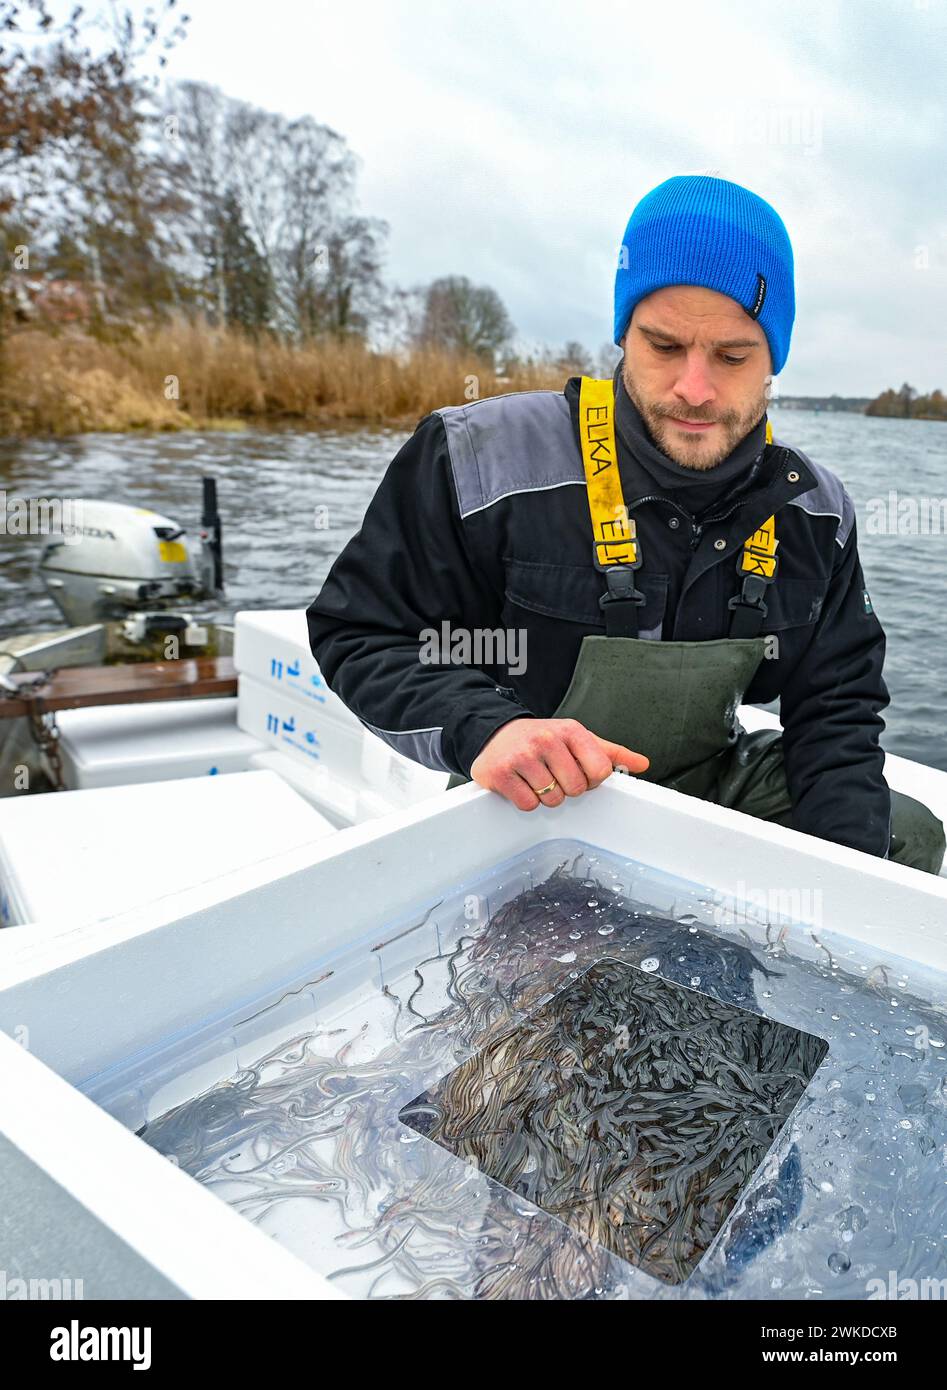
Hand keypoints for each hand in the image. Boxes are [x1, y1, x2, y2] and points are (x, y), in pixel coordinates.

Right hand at [469, 717, 649, 811]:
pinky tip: (521, 783)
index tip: (579, 771)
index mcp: (571, 730)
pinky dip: (526, 800)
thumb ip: (610, 753)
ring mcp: (522, 756)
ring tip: (536, 777)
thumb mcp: (577, 739)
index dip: (591, 779)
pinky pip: (528, 804)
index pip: (601, 771)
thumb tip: (642, 764)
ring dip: (546, 796)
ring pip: (552, 799)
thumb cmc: (541, 739)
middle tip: (553, 774)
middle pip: (576, 788)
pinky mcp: (501, 773)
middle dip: (566, 788)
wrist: (496, 734)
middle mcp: (546, 739)